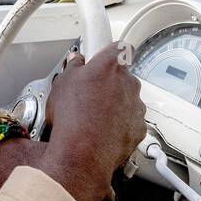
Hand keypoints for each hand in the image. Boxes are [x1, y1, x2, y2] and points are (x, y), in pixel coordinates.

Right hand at [38, 42, 145, 200]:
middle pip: (122, 77)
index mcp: (111, 66)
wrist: (83, 152)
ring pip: (127, 101)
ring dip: (115, 106)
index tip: (104, 59)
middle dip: (109, 84)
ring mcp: (136, 107)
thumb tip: (76, 62)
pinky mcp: (139, 128)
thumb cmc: (73, 117)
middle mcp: (129, 83)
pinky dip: (120, 127)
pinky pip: (130, 123)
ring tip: (93, 118)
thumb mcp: (62, 84)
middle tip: (90, 94)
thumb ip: (73, 68)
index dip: (112, 53)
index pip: (120, 48)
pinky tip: (102, 132)